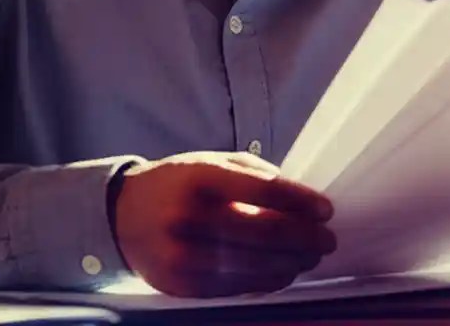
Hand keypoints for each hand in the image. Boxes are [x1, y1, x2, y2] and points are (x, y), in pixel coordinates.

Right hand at [112, 151, 336, 296]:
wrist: (121, 216)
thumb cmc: (180, 184)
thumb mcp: (212, 163)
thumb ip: (256, 176)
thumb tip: (302, 201)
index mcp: (202, 178)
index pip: (265, 191)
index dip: (302, 203)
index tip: (326, 210)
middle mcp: (191, 217)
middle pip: (266, 234)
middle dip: (306, 239)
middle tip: (327, 240)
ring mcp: (184, 256)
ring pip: (256, 266)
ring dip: (293, 264)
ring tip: (310, 257)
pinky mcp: (182, 285)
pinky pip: (237, 287)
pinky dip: (268, 281)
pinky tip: (284, 272)